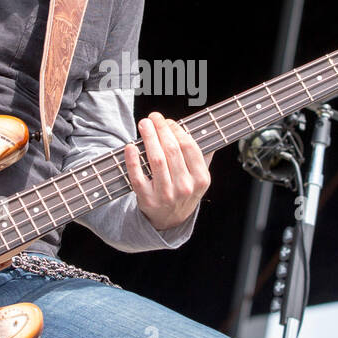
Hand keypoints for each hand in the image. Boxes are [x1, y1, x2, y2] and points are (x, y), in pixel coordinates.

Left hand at [124, 111, 213, 231]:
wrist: (170, 220)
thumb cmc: (185, 191)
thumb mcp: (199, 178)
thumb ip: (203, 156)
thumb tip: (207, 129)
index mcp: (201, 179)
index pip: (189, 147)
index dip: (177, 130)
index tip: (168, 121)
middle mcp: (185, 188)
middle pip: (172, 150)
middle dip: (161, 129)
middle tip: (153, 117)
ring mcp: (165, 195)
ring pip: (156, 160)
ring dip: (149, 138)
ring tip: (144, 124)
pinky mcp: (147, 200)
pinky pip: (138, 177)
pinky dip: (133, 161)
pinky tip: (130, 147)